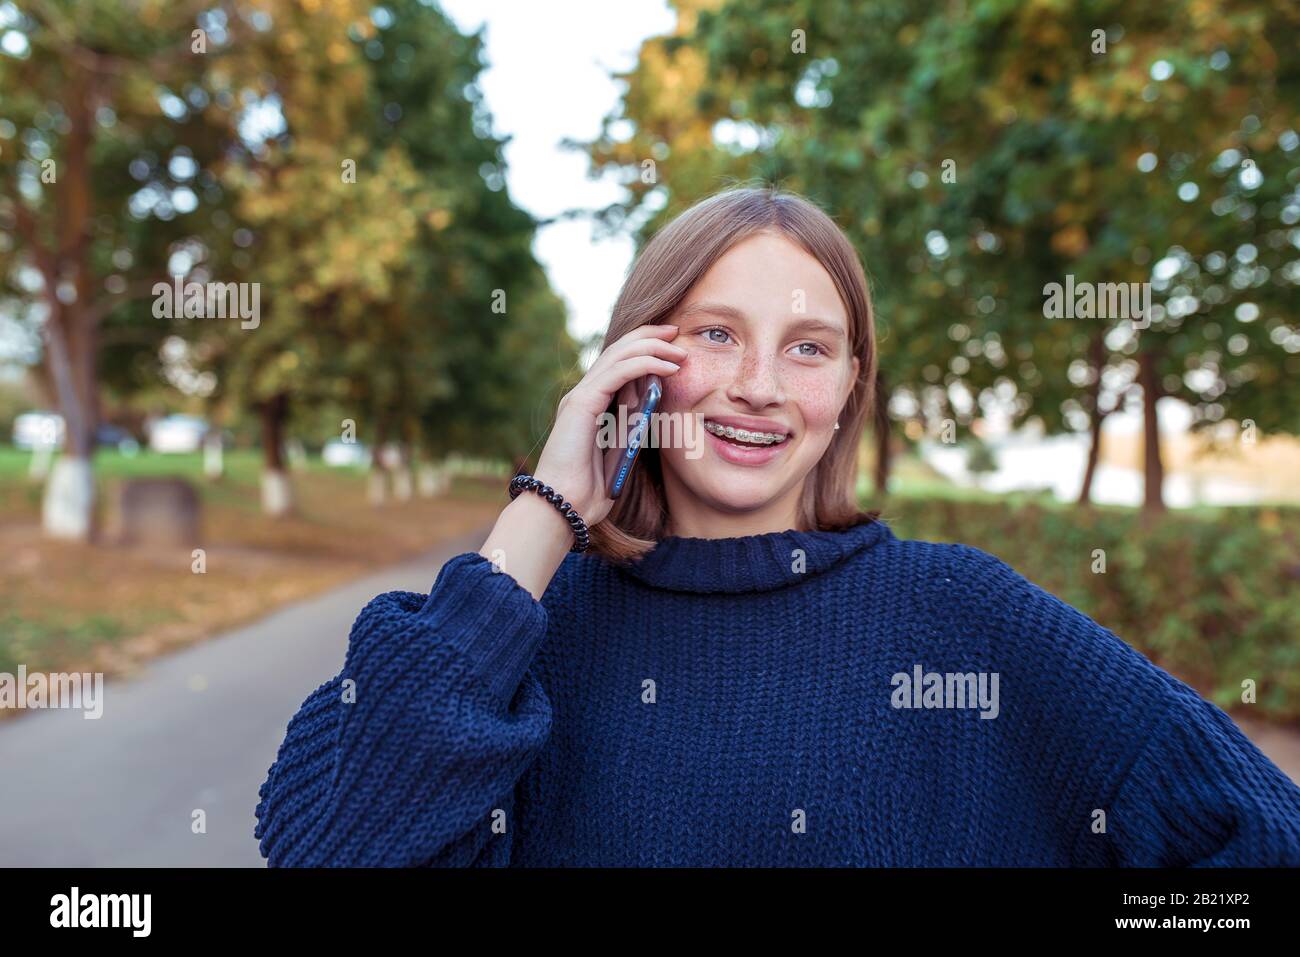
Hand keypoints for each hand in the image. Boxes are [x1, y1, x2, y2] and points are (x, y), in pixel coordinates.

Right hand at [531, 324, 685, 525]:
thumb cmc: (589, 488)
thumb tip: (653, 405)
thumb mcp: (619, 451)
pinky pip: (617, 373)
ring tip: (679, 350)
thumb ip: (630, 427)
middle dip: (649, 337)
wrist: (564, 505)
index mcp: (591, 404)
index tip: (671, 346)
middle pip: (618, 350)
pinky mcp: (582, 403)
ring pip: (619, 355)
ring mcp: (581, 396)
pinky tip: (667, 367)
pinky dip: (645, 365)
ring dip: (652, 348)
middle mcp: (584, 394)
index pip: (618, 363)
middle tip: (676, 332)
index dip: (644, 348)